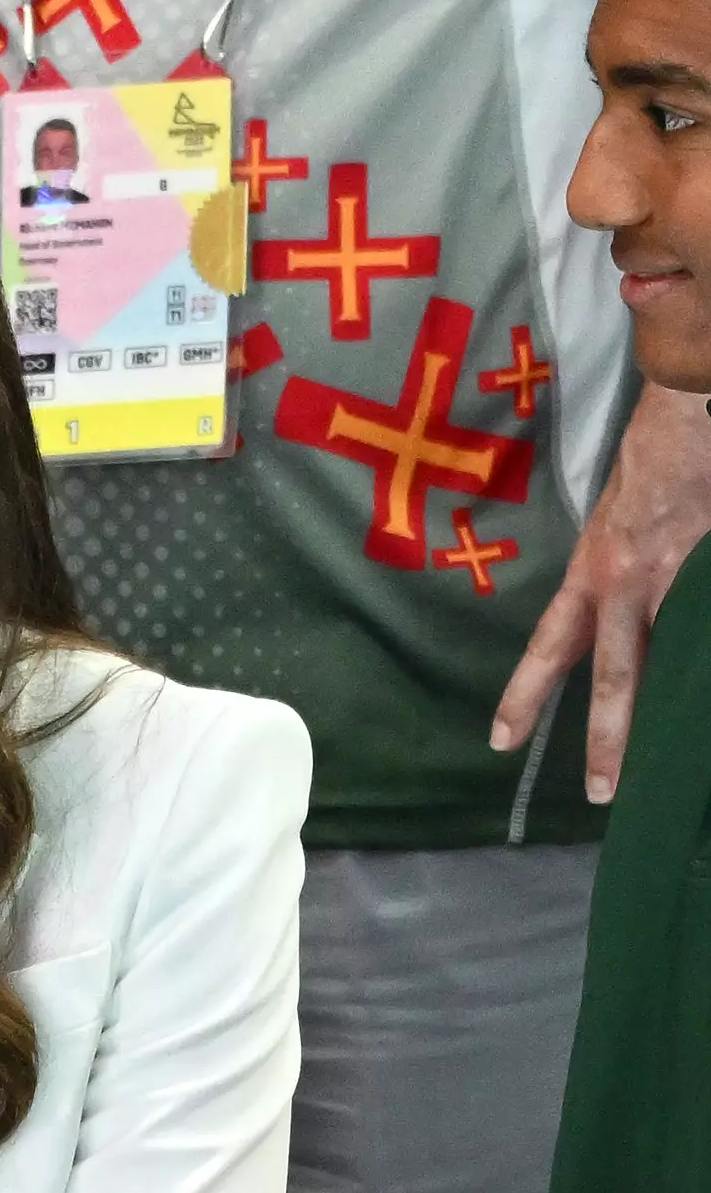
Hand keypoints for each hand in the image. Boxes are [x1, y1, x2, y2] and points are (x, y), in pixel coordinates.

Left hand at [492, 379, 710, 797]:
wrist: (696, 397)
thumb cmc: (657, 450)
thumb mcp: (617, 516)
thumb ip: (615, 568)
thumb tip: (624, 612)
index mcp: (596, 569)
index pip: (552, 645)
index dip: (525, 694)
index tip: (501, 742)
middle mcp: (632, 580)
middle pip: (619, 674)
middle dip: (611, 739)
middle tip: (602, 795)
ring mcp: (682, 574)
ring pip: (674, 657)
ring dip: (676, 708)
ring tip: (678, 759)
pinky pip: (705, 621)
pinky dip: (701, 658)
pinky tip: (695, 704)